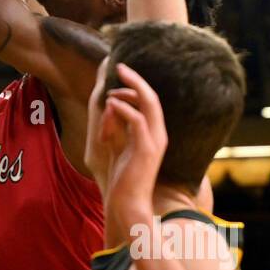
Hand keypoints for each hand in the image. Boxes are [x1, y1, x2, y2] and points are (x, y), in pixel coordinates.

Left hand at [86, 60, 166, 229]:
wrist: (127, 202)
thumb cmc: (122, 178)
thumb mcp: (116, 145)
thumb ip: (115, 126)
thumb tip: (111, 106)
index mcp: (154, 133)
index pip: (149, 102)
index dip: (136, 86)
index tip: (119, 76)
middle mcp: (159, 134)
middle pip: (152, 97)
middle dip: (136, 79)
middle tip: (120, 66)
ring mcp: (155, 141)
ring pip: (149, 104)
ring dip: (128, 92)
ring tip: (110, 92)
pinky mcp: (146, 149)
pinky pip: (137, 119)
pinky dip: (124, 109)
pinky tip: (110, 105)